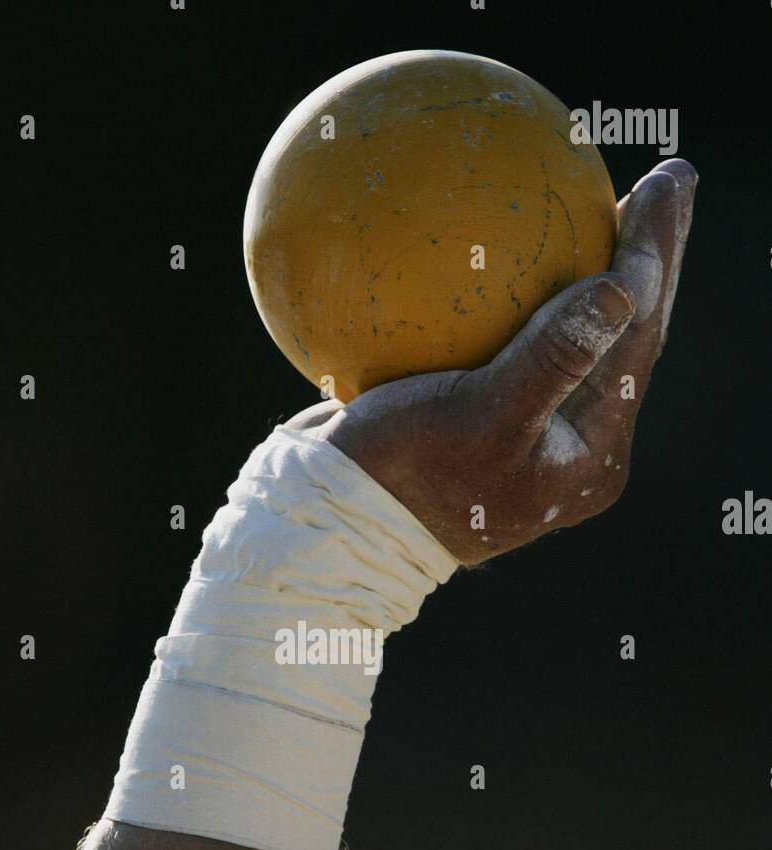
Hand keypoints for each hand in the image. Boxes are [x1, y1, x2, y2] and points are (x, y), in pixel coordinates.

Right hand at [286, 159, 696, 565]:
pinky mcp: (476, 415)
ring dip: (594, 268)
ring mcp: (524, 431)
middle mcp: (567, 446)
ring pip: (576, 337)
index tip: (666, 181)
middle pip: (623, 336)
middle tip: (668, 176)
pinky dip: (520, 290)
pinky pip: (515, 340)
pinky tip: (502, 239)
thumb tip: (623, 291)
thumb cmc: (403, 479)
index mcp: (586, 456)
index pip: (639, 340)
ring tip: (606, 196)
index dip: (657, 259)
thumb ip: (554, 359)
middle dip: (648, 258)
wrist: (330, 524)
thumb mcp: (481, 420)